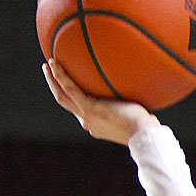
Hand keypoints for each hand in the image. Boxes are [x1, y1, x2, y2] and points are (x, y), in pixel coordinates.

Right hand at [42, 59, 159, 144]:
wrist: (144, 133)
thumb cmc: (146, 126)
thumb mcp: (136, 114)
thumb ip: (131, 105)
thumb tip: (142, 93)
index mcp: (97, 124)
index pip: (81, 110)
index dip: (73, 99)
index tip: (70, 87)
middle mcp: (88, 121)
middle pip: (66, 103)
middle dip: (56, 87)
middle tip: (50, 72)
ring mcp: (86, 116)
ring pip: (62, 96)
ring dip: (53, 80)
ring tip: (48, 64)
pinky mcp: (88, 108)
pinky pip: (69, 88)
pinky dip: (60, 76)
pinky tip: (54, 63)